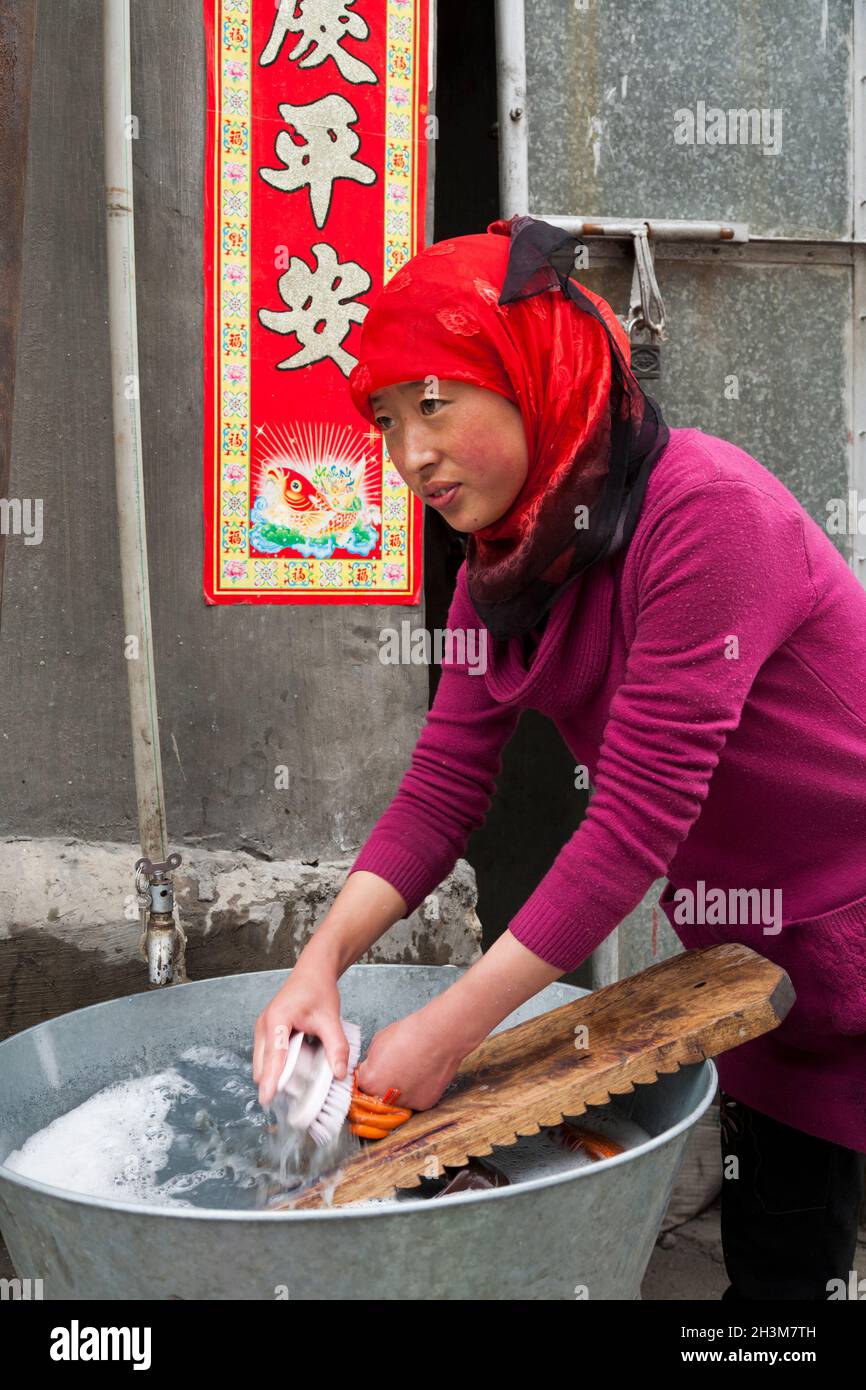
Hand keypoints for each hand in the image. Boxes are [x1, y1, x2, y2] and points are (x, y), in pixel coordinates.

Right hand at [253, 960, 347, 1108]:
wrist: (313, 972)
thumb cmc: (318, 990)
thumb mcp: (331, 1018)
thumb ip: (336, 1047)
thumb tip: (340, 1073)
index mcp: (277, 1020)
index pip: (273, 1056)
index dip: (271, 1078)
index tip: (267, 1099)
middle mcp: (264, 1025)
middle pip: (262, 1064)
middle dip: (273, 1082)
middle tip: (294, 1099)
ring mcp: (262, 1029)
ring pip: (261, 1063)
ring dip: (274, 1076)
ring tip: (295, 1087)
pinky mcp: (266, 1033)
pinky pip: (266, 1057)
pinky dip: (276, 1068)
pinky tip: (293, 1072)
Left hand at [356, 1005, 463, 1110]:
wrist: (437, 1037)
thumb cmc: (409, 1034)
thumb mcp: (377, 1043)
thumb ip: (372, 1061)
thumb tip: (373, 1066)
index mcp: (369, 1081)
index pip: (362, 1084)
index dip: (369, 1075)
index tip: (376, 1071)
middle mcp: (383, 1097)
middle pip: (378, 1096)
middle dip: (383, 1085)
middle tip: (394, 1070)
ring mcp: (404, 1103)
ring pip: (397, 1100)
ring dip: (400, 1090)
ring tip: (411, 1070)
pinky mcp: (423, 1104)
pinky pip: (415, 1099)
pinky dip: (417, 1090)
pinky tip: (422, 1074)